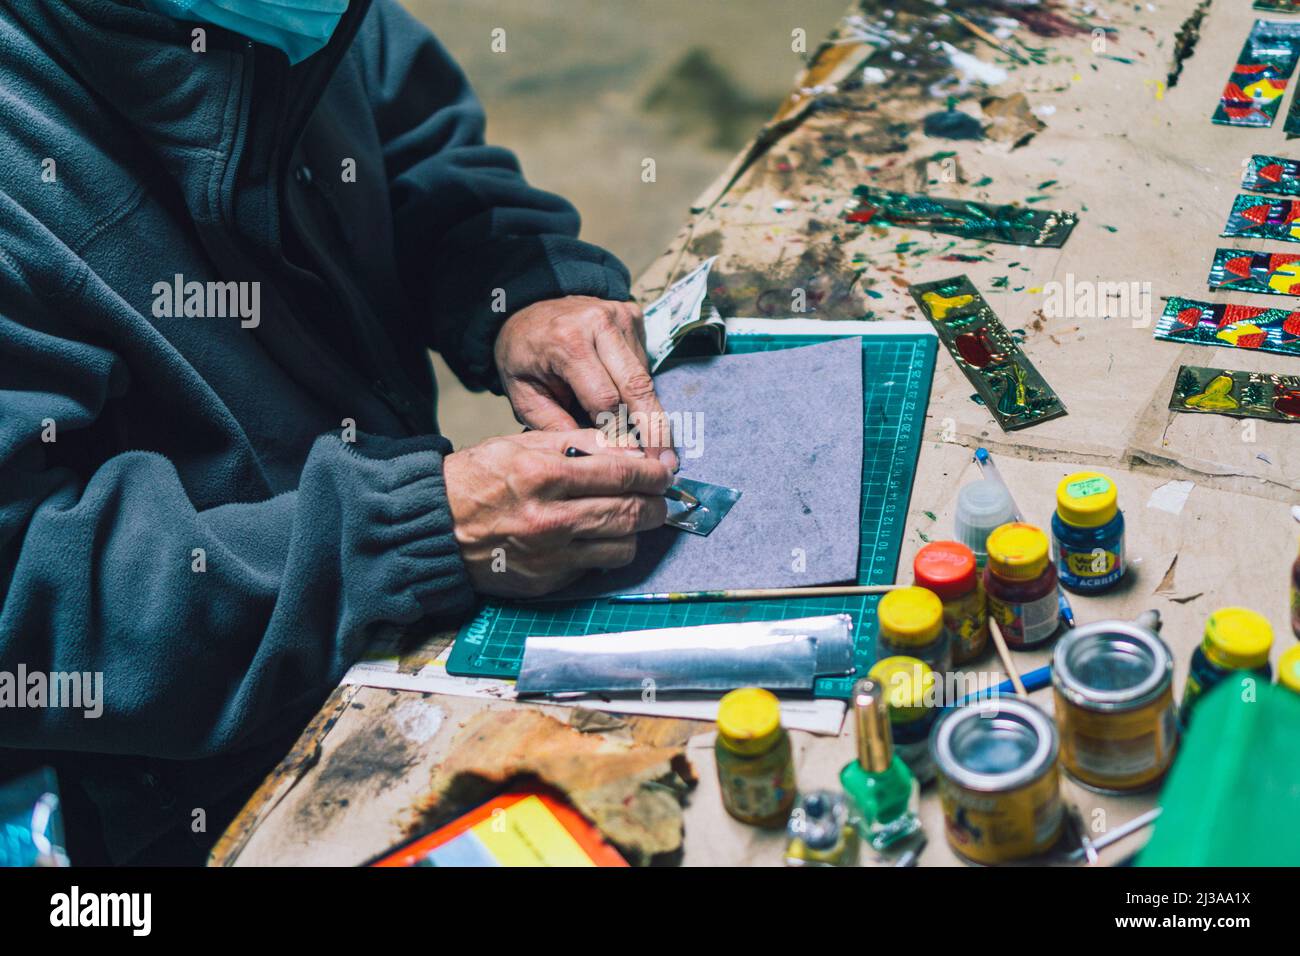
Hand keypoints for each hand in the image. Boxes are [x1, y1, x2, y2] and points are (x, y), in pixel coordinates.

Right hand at [443, 428, 671, 597]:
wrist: (434, 526)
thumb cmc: (477, 479)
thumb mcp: (521, 444)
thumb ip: (577, 444)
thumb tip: (629, 452)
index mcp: (544, 475)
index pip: (621, 474)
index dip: (652, 474)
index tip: (663, 473)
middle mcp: (550, 518)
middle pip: (629, 513)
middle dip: (656, 504)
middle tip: (661, 497)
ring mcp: (549, 555)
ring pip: (622, 546)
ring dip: (637, 531)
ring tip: (634, 517)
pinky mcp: (547, 580)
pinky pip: (596, 567)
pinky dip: (607, 551)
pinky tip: (601, 537)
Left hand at [493, 295, 678, 469]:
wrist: (529, 307)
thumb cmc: (524, 353)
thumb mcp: (523, 393)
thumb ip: (554, 425)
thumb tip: (596, 454)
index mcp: (567, 342)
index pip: (605, 398)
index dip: (619, 433)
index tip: (629, 462)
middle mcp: (599, 324)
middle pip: (638, 386)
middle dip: (654, 428)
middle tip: (666, 462)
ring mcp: (620, 316)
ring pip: (644, 377)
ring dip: (643, 408)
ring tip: (643, 437)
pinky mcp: (633, 315)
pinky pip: (644, 362)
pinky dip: (637, 386)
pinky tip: (621, 395)